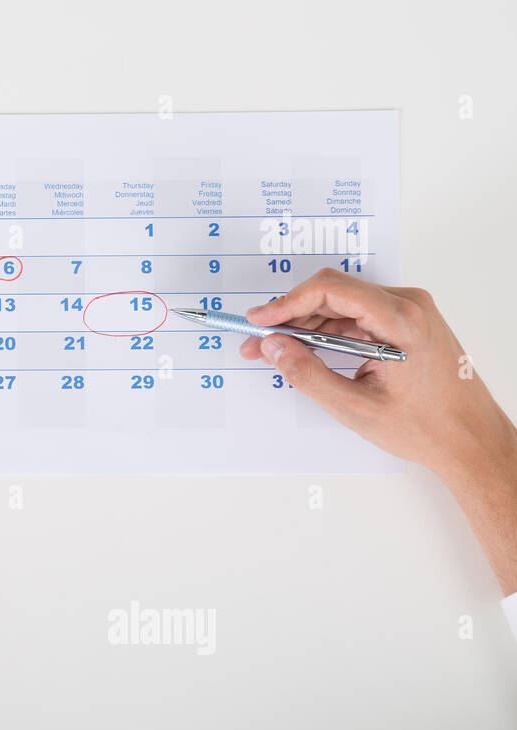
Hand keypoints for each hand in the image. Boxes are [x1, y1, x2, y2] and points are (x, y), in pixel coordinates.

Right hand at [240, 268, 516, 592]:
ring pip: (343, 305)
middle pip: (334, 294)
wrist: (471, 440)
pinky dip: (329, 330)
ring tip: (276, 350)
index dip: (287, 303)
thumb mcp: (355, 407)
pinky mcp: (407, 323)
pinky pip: (358, 316)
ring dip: (307, 324)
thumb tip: (274, 347)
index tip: (259, 321)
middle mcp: (409, 306)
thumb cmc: (428, 427)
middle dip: (291, 316)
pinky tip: (307, 349)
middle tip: (259, 341)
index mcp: (402, 320)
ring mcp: (410, 312)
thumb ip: (308, 374)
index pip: (331, 290)